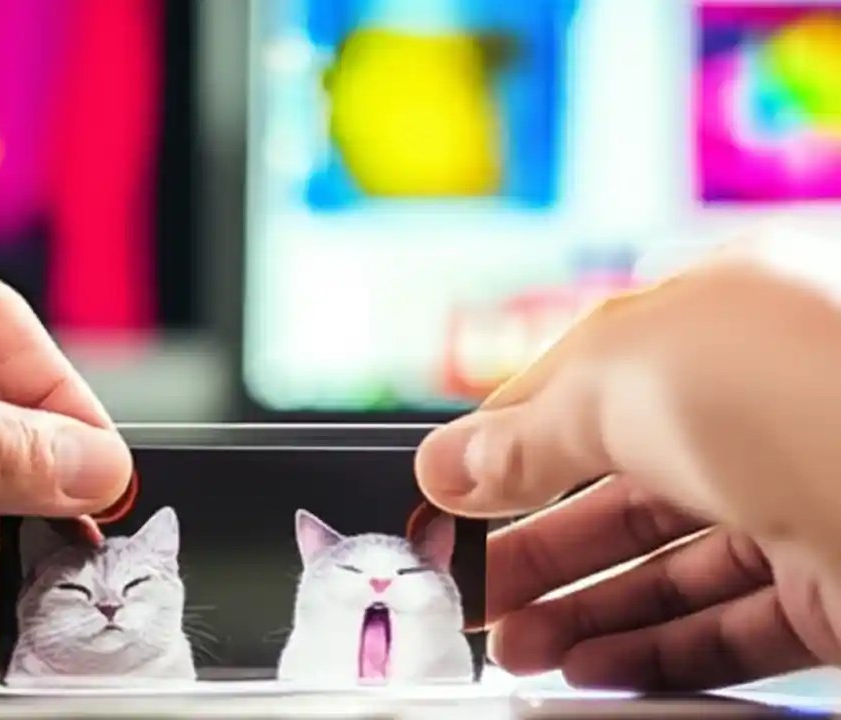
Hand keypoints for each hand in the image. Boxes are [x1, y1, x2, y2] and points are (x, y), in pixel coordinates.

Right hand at [415, 229, 840, 689]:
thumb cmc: (795, 389)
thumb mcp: (617, 386)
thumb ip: (523, 433)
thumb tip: (447, 466)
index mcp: (707, 326)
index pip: (580, 394)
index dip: (506, 454)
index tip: (449, 511)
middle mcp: (759, 410)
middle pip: (620, 488)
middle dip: (538, 547)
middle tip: (476, 599)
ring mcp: (806, 500)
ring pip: (672, 565)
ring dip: (585, 610)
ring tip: (519, 649)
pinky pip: (732, 626)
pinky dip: (656, 654)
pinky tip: (594, 673)